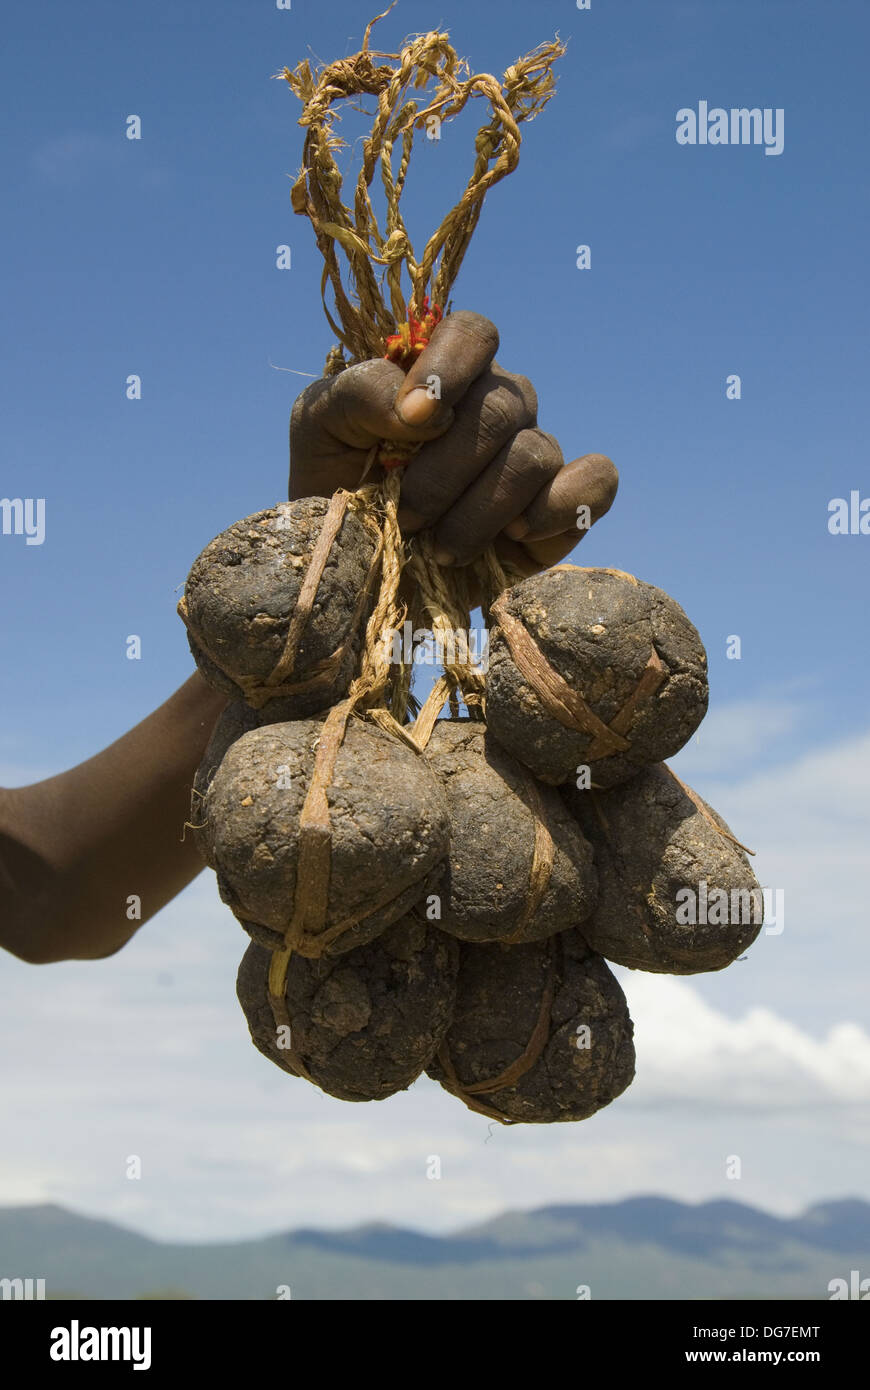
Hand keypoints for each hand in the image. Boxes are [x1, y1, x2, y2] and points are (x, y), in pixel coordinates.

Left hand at [289, 311, 616, 572]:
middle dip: (444, 471)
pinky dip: (561, 507)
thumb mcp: (318, 428)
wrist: (360, 579)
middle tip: (405, 515)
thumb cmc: (337, 491)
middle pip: (502, 407)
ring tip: (437, 548)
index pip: (473, 333)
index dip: (453, 368)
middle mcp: (497, 408)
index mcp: (446, 375)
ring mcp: (532, 458)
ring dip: (477, 511)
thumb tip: (422, 408)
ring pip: (533, 456)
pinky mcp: (561, 512)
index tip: (414, 422)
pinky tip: (515, 535)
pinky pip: (597, 484)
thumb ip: (358, 392)